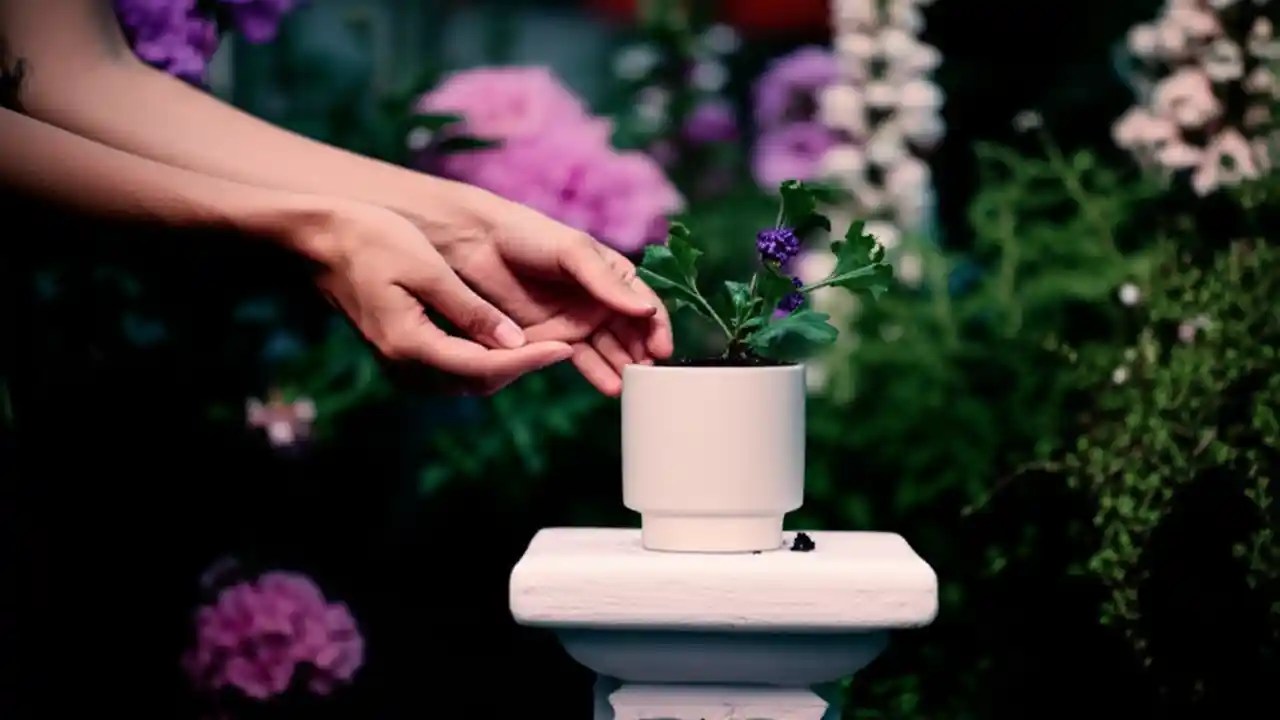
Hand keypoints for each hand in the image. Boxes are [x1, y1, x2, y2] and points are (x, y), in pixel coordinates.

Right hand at [293, 200, 574, 394]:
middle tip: (567, 344)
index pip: (484, 366)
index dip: (530, 360)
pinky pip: (455, 368)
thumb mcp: (426, 268)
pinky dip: (486, 358)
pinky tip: (510, 338)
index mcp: (410, 345)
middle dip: (525, 365)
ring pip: (470, 379)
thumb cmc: (370, 241)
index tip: (567, 348)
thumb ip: (470, 309)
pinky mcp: (404, 357)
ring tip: (548, 341)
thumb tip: (513, 342)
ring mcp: (402, 366)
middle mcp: (405, 366)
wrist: (320, 242)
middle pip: (480, 381)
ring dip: (508, 365)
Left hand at [413, 185, 673, 395]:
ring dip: (622, 367)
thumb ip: (607, 283)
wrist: (476, 244)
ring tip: (631, 387)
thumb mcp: (574, 253)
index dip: (658, 327)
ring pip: (609, 350)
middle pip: (631, 334)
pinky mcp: (551, 338)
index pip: (645, 305)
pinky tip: (609, 385)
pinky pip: (581, 359)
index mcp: (612, 275)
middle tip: (650, 377)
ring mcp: (576, 321)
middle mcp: (599, 300)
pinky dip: (597, 373)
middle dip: (642, 354)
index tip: (663, 350)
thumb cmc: (529, 235)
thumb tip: (647, 311)